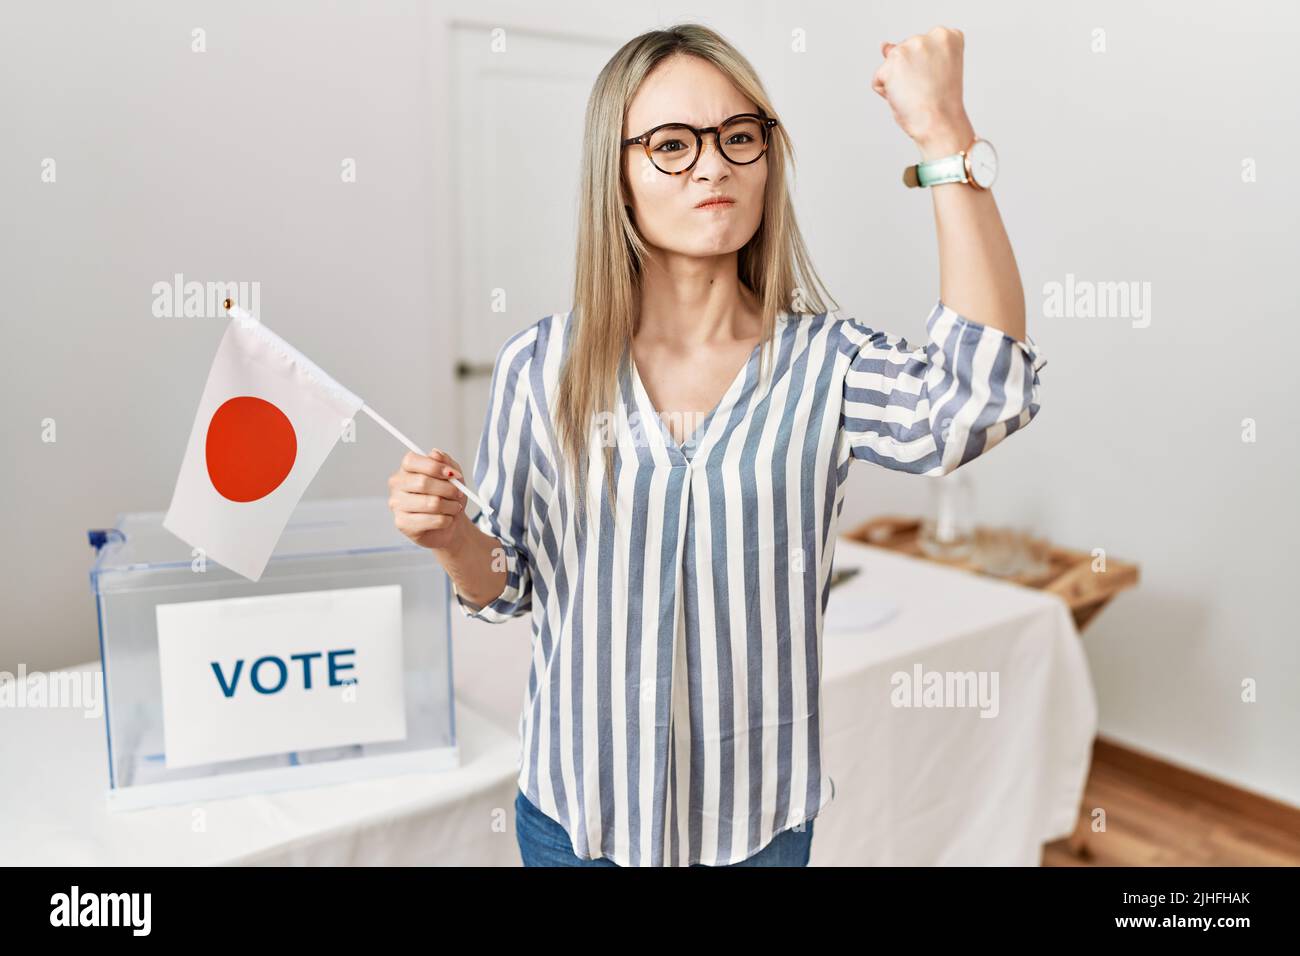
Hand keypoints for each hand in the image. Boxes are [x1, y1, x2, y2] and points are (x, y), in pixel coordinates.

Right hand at [388, 447, 469, 550]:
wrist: (450, 525)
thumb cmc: (448, 497)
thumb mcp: (452, 475)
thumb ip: (445, 462)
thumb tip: (435, 454)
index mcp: (406, 469)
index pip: (411, 461)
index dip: (434, 467)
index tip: (452, 474)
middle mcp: (397, 485)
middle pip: (423, 482)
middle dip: (448, 489)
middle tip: (459, 493)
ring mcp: (397, 505)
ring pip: (430, 503)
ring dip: (450, 506)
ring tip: (455, 507)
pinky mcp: (403, 523)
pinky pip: (432, 520)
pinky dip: (446, 520)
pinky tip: (447, 519)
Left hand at [871, 26, 974, 158]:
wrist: (940, 122)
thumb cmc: (941, 103)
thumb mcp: (935, 69)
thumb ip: (911, 54)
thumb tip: (884, 45)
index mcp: (947, 35)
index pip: (923, 47)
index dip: (927, 68)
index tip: (938, 79)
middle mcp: (928, 36)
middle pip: (904, 53)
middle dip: (909, 73)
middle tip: (927, 89)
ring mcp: (909, 47)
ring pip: (890, 66)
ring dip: (897, 82)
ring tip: (916, 94)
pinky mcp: (891, 63)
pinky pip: (878, 80)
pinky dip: (886, 93)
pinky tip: (904, 98)